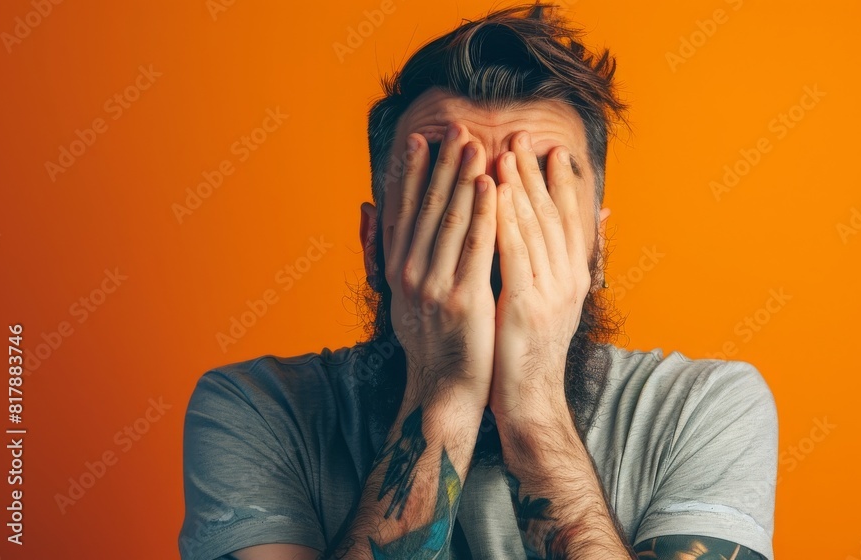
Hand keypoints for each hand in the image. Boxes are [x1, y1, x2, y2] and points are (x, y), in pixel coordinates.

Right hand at [383, 122, 498, 409]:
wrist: (444, 390)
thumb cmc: (431, 342)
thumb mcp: (399, 296)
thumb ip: (385, 251)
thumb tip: (367, 208)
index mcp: (396, 270)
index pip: (403, 212)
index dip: (411, 175)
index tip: (418, 141)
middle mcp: (409, 273)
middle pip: (426, 208)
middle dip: (442, 166)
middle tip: (456, 129)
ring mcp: (434, 286)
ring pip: (449, 220)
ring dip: (463, 179)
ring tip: (475, 145)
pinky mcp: (463, 299)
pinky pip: (474, 247)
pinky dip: (483, 213)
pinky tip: (493, 186)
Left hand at [490, 131, 590, 421]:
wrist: (529, 399)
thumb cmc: (532, 348)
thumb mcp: (555, 302)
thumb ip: (566, 261)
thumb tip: (596, 223)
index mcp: (575, 277)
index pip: (569, 220)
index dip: (560, 183)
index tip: (550, 149)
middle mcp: (567, 280)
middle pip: (551, 216)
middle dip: (536, 173)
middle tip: (522, 135)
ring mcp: (548, 292)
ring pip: (533, 228)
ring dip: (519, 187)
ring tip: (505, 152)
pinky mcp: (524, 306)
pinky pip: (513, 254)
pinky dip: (505, 220)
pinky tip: (493, 197)